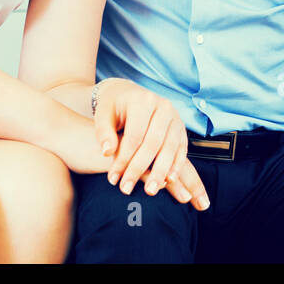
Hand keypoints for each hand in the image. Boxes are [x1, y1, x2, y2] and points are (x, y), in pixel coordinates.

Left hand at [93, 79, 209, 209]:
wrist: (127, 93)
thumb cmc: (113, 105)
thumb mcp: (102, 114)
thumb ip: (103, 132)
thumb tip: (107, 152)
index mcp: (143, 101)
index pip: (134, 135)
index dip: (123, 159)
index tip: (113, 178)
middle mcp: (163, 106)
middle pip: (153, 143)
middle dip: (141, 169)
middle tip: (128, 188)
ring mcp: (175, 116)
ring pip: (170, 147)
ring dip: (161, 171)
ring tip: (150, 190)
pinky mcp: (181, 127)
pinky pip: (182, 148)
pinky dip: (176, 165)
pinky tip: (169, 180)